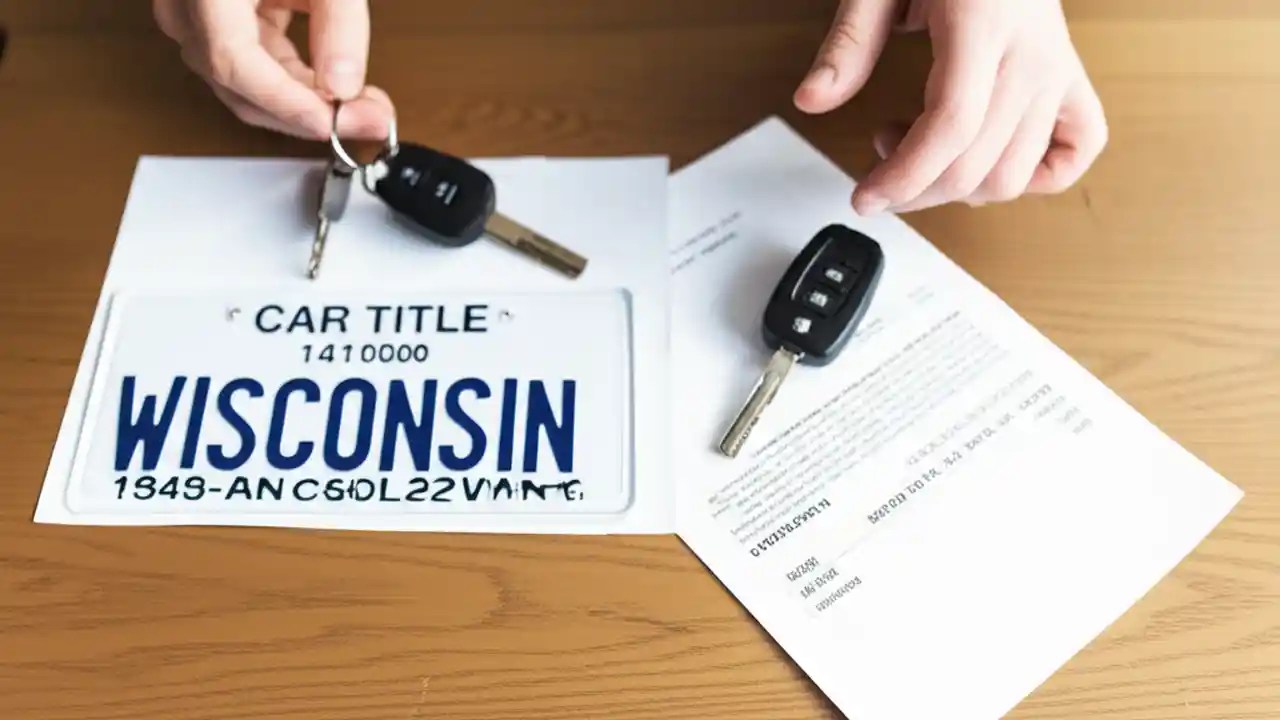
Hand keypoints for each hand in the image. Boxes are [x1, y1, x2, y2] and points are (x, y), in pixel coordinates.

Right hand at [154, 0, 393, 139]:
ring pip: (245, 81)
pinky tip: (334, 83)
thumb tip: (343, 86)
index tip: (334, 123)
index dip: (286, 103)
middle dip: (308, 112)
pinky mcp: (210, 15)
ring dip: (304, 101)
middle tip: (370, 120)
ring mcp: (190, 12)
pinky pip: (249, 60)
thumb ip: (338, 23)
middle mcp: (183, 3)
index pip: (234, 64)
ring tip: (363, 105)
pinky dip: (293, 78)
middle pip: (239, 85)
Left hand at [795, 0, 1106, 214]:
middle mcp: (1032, 51)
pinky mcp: (1072, 77)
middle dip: (916, 191)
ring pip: (1015, 174)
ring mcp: (1057, 68)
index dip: (904, 176)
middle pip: (977, 164)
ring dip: (959, 188)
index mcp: (983, 22)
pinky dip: (1036, 176)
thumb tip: (811, 100)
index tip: (867, 197)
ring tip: (920, 148)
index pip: (952, 127)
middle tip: (877, 171)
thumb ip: (848, 42)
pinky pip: (1079, 149)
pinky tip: (987, 161)